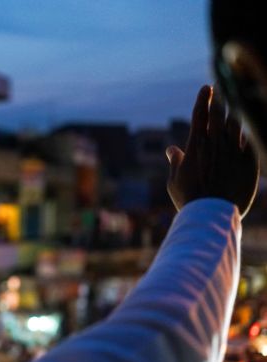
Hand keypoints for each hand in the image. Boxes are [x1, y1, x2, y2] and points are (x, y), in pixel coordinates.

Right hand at [166, 85, 258, 218]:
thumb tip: (171, 149)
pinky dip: (243, 136)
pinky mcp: (248, 162)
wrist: (213, 213)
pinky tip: (240, 135)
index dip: (203, 99)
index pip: (199, 115)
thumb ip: (175, 162)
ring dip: (232, 117)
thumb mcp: (174, 181)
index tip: (207, 88)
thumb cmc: (189, 199)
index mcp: (195, 145)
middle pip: (218, 114)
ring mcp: (234, 151)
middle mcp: (216, 144)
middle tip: (219, 95)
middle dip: (218, 102)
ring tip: (230, 114)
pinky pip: (247, 141)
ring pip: (236, 124)